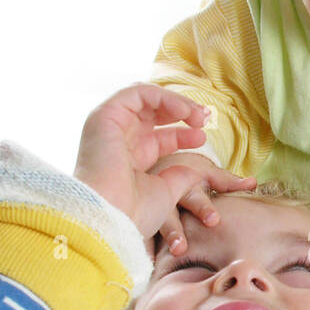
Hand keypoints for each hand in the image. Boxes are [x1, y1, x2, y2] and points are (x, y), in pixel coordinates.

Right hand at [74, 83, 237, 238]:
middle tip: (205, 118)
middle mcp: (118, 141)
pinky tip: (183, 111)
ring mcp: (110, 126)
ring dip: (176, 102)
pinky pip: (138, 93)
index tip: (203, 137)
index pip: (159, 138)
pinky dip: (163, 97)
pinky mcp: (105, 115)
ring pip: (146, 99)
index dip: (183, 134)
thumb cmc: (135, 211)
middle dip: (182, 112)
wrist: (110, 216)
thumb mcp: (166, 192)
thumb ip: (181, 178)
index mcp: (130, 161)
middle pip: (152, 114)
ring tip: (199, 114)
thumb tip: (195, 172)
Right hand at [150, 153, 257, 256]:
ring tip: (157, 260)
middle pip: (171, 215)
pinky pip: (140, 234)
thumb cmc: (189, 173)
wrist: (158, 165)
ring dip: (154, 242)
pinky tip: (144, 262)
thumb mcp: (208, 174)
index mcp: (185, 186)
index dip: (204, 209)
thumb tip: (254, 183)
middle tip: (180, 249)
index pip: (197, 199)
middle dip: (174, 231)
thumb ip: (229, 182)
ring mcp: (151, 209)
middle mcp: (166, 197)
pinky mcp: (142, 218)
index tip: (214, 221)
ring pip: (153, 226)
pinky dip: (141, 247)